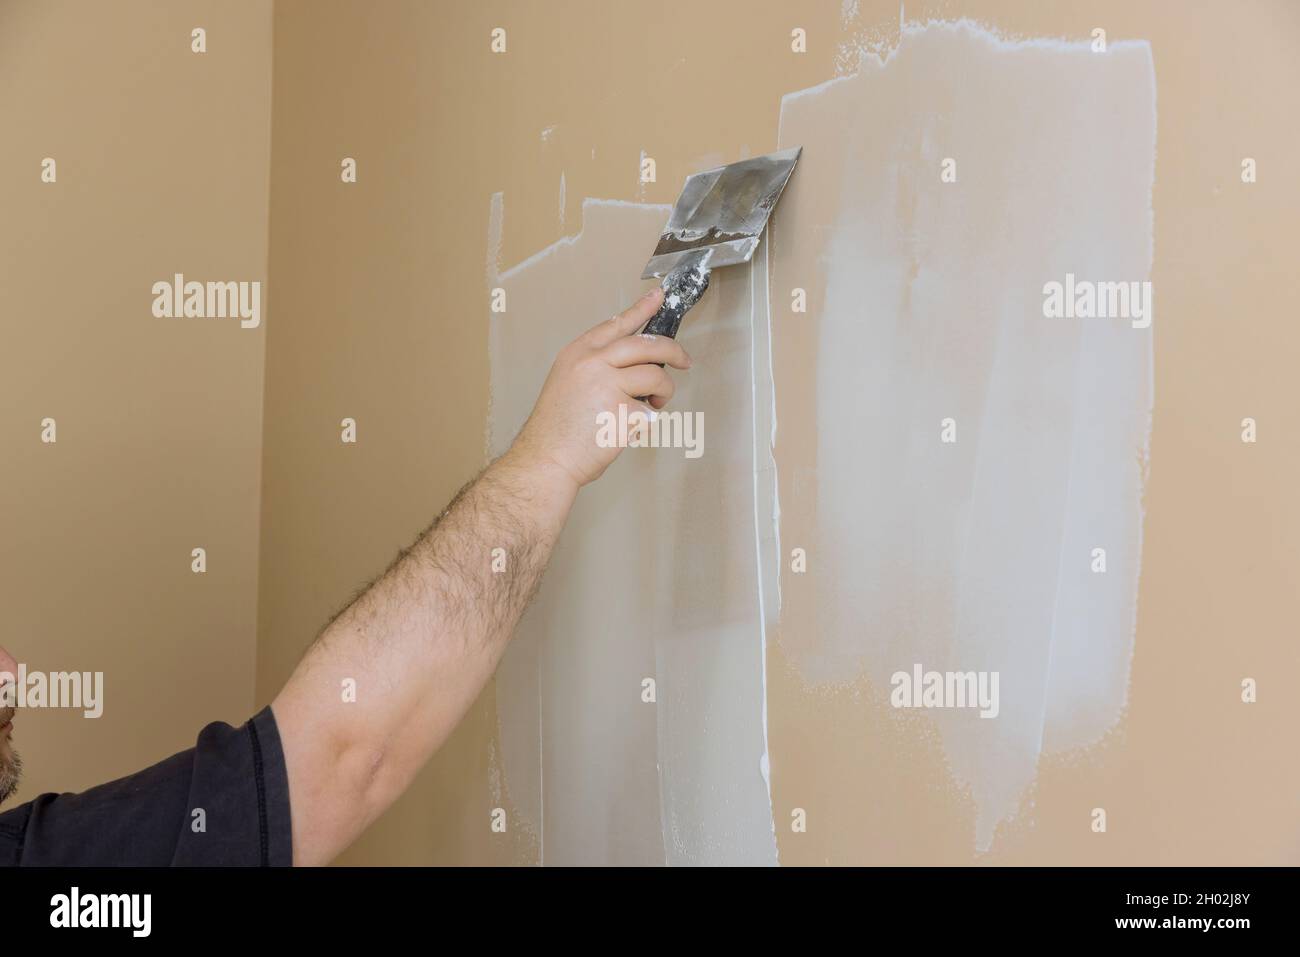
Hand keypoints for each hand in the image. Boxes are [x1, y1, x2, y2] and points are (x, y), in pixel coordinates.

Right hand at [505, 287, 691, 489]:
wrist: (546, 459)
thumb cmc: (556, 430)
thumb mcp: (568, 381)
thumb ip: (596, 366)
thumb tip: (635, 363)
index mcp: (578, 353)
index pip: (617, 323)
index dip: (641, 309)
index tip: (659, 297)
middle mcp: (593, 362)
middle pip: (646, 344)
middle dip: (672, 351)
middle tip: (684, 360)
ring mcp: (609, 385)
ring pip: (656, 376)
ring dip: (663, 392)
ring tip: (654, 406)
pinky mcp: (624, 410)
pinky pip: (650, 411)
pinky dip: (645, 422)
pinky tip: (627, 431)